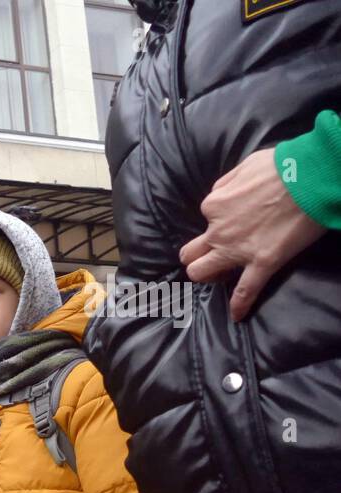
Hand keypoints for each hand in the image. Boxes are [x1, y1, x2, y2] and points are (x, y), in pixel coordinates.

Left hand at [180, 148, 327, 321]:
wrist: (311, 176)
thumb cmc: (282, 166)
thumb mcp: (244, 167)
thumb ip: (226, 185)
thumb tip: (220, 196)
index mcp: (213, 205)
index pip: (206, 219)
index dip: (217, 222)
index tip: (233, 222)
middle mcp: (217, 231)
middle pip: (191, 253)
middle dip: (197, 256)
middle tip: (212, 256)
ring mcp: (237, 250)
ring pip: (202, 273)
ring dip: (207, 276)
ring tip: (219, 278)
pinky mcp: (262, 263)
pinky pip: (245, 291)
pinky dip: (240, 305)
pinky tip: (237, 315)